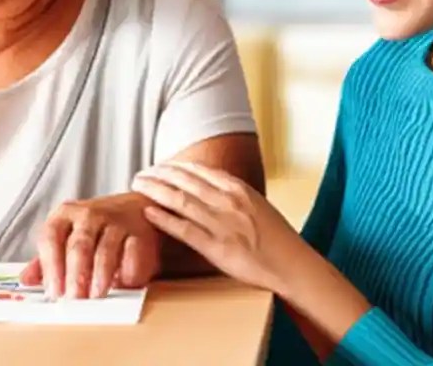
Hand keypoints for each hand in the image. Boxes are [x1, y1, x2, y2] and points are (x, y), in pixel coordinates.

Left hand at [18, 193, 159, 299]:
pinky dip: (127, 270)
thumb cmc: (94, 230)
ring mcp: (115, 222)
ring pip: (105, 250)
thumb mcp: (66, 237)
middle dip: (76, 275)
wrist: (134, 211)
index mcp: (65, 215)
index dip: (51, 266)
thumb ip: (46, 259)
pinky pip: (132, 253)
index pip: (51, 238)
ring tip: (96, 295)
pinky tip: (122, 284)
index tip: (53, 291)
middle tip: (74, 299)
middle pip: (78, 246)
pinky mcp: (139, 234)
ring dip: (100, 276)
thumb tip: (25, 280)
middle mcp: (89, 214)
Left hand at [131, 162, 304, 294]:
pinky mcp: (217, 247)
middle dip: (159, 173)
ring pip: (180, 200)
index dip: (175, 166)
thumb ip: (235, 196)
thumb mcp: (258, 206)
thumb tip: (211, 188)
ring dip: (155, 190)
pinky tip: (148, 212)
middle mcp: (229, 201)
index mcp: (239, 189)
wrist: (294, 266)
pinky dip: (163, 219)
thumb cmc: (278, 240)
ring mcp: (222, 224)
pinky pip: (184, 230)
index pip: (199, 170)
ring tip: (138, 185)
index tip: (160, 165)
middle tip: (140, 173)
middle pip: (185, 180)